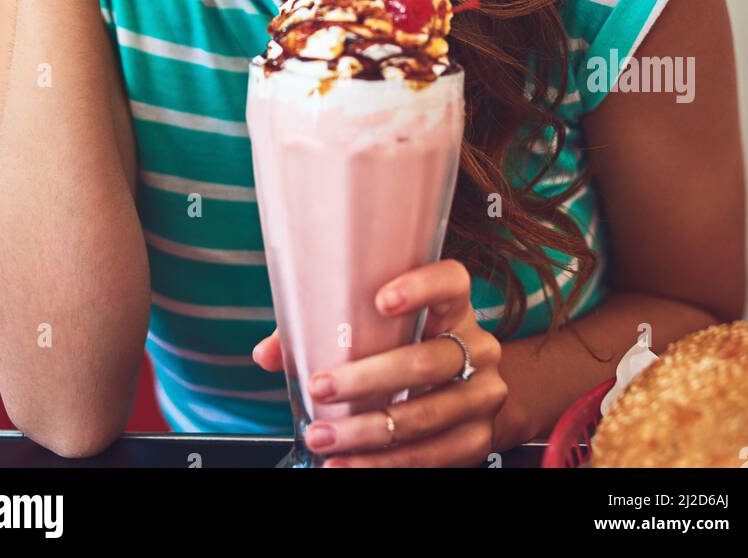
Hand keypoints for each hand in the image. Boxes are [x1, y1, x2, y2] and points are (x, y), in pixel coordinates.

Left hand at [253, 259, 509, 467]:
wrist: (474, 392)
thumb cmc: (415, 349)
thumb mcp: (385, 330)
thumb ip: (326, 330)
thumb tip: (266, 352)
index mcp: (455, 308)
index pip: (452, 282)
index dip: (422, 288)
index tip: (380, 301)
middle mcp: (476, 348)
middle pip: (428, 361)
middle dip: (368, 379)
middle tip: (320, 386)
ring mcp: (481, 395)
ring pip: (425, 414)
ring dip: (366, 431)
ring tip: (323, 436)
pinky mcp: (476, 439)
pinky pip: (430, 456)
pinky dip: (382, 464)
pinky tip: (349, 464)